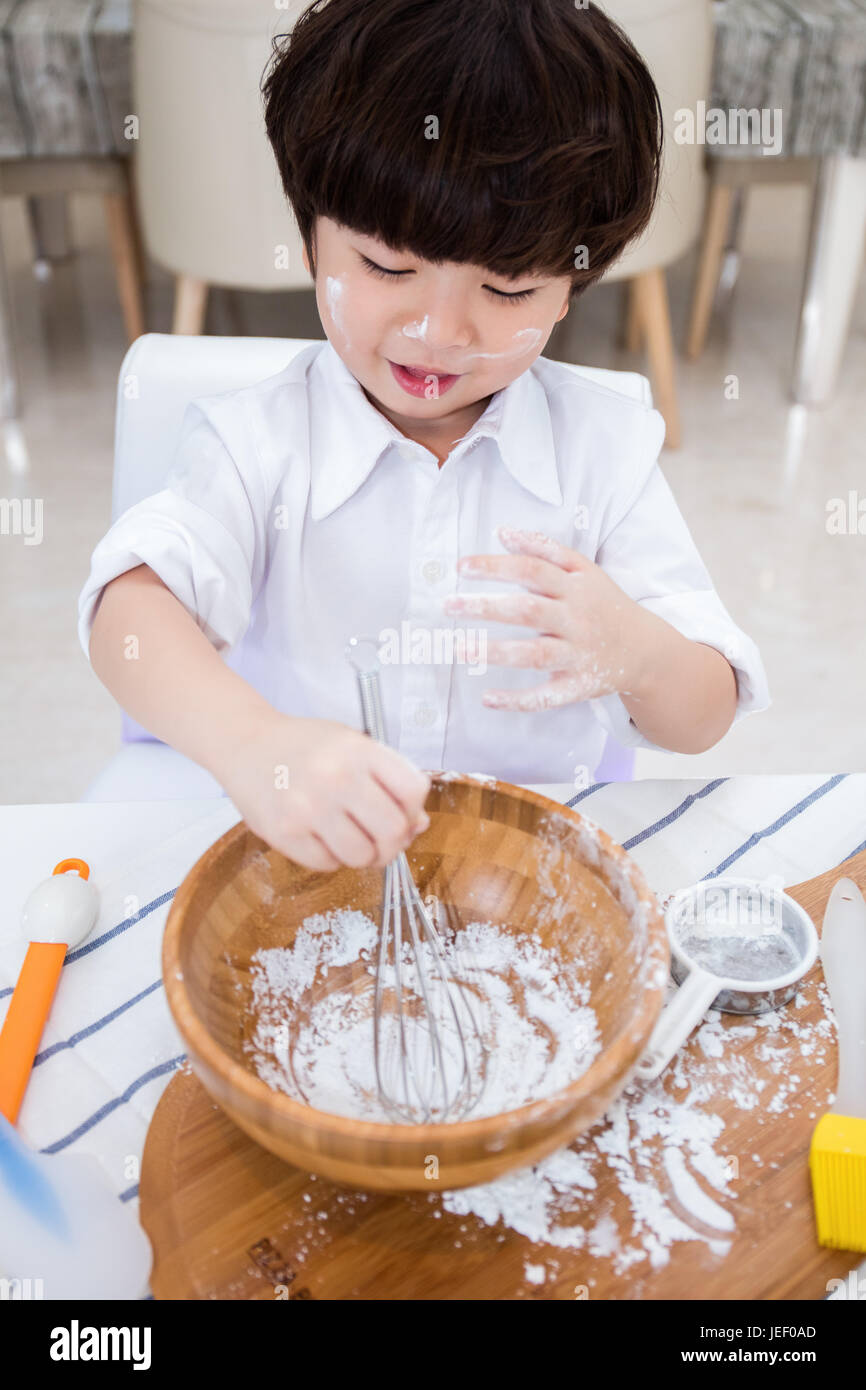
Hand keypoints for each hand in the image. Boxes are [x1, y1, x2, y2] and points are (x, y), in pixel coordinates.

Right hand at [216, 712, 430, 870]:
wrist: (246, 744)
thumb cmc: (305, 747)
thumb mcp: (352, 746)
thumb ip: (388, 781)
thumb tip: (418, 825)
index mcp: (360, 750)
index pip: (413, 789)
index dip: (413, 808)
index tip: (401, 812)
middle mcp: (337, 777)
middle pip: (394, 830)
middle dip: (393, 842)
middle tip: (380, 840)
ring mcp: (308, 807)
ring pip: (362, 856)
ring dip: (362, 854)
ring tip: (349, 838)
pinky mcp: (284, 833)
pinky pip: (327, 864)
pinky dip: (330, 857)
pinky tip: (320, 837)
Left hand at [443, 526, 652, 711]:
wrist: (646, 649)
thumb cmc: (604, 604)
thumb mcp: (584, 570)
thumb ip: (543, 549)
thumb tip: (502, 533)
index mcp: (575, 588)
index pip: (531, 571)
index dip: (495, 567)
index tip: (461, 568)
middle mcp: (576, 620)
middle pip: (527, 611)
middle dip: (485, 608)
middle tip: (447, 605)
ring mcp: (578, 655)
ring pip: (534, 655)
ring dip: (494, 652)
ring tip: (457, 648)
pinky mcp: (579, 686)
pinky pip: (546, 697)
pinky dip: (517, 701)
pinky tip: (487, 698)